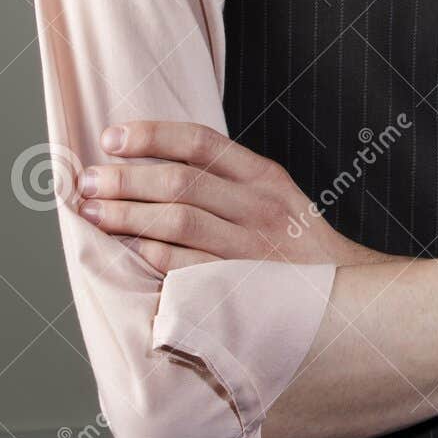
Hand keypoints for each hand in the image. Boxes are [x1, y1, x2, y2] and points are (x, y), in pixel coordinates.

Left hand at [74, 120, 391, 274]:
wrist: (350, 302)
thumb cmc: (301, 251)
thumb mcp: (279, 200)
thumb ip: (232, 181)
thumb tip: (164, 162)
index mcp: (266, 178)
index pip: (200, 142)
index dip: (152, 135)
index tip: (112, 137)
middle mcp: (259, 208)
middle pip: (180, 182)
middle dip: (126, 179)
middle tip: (88, 180)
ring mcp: (250, 250)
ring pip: (177, 222)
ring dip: (127, 216)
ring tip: (94, 212)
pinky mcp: (240, 290)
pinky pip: (185, 269)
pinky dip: (152, 257)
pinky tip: (129, 251)